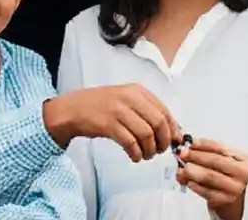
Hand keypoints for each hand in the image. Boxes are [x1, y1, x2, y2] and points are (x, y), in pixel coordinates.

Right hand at [43, 83, 179, 161]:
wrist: (73, 109)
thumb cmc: (102, 106)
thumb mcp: (126, 100)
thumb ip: (147, 111)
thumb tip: (173, 130)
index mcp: (137, 91)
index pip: (164, 110)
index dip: (172, 129)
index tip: (174, 141)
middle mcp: (129, 98)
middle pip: (158, 122)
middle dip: (163, 141)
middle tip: (160, 151)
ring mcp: (118, 110)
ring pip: (146, 134)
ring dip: (150, 150)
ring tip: (146, 155)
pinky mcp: (108, 124)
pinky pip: (130, 142)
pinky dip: (136, 153)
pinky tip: (135, 156)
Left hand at [176, 138, 247, 219]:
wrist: (231, 202)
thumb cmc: (224, 177)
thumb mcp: (220, 162)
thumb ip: (205, 153)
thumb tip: (185, 147)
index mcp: (242, 159)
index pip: (221, 148)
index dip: (203, 144)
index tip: (189, 142)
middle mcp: (242, 173)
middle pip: (216, 161)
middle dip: (196, 156)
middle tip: (182, 154)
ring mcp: (235, 188)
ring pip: (210, 176)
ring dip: (193, 170)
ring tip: (182, 168)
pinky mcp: (225, 201)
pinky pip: (207, 191)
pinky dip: (196, 186)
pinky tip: (188, 182)